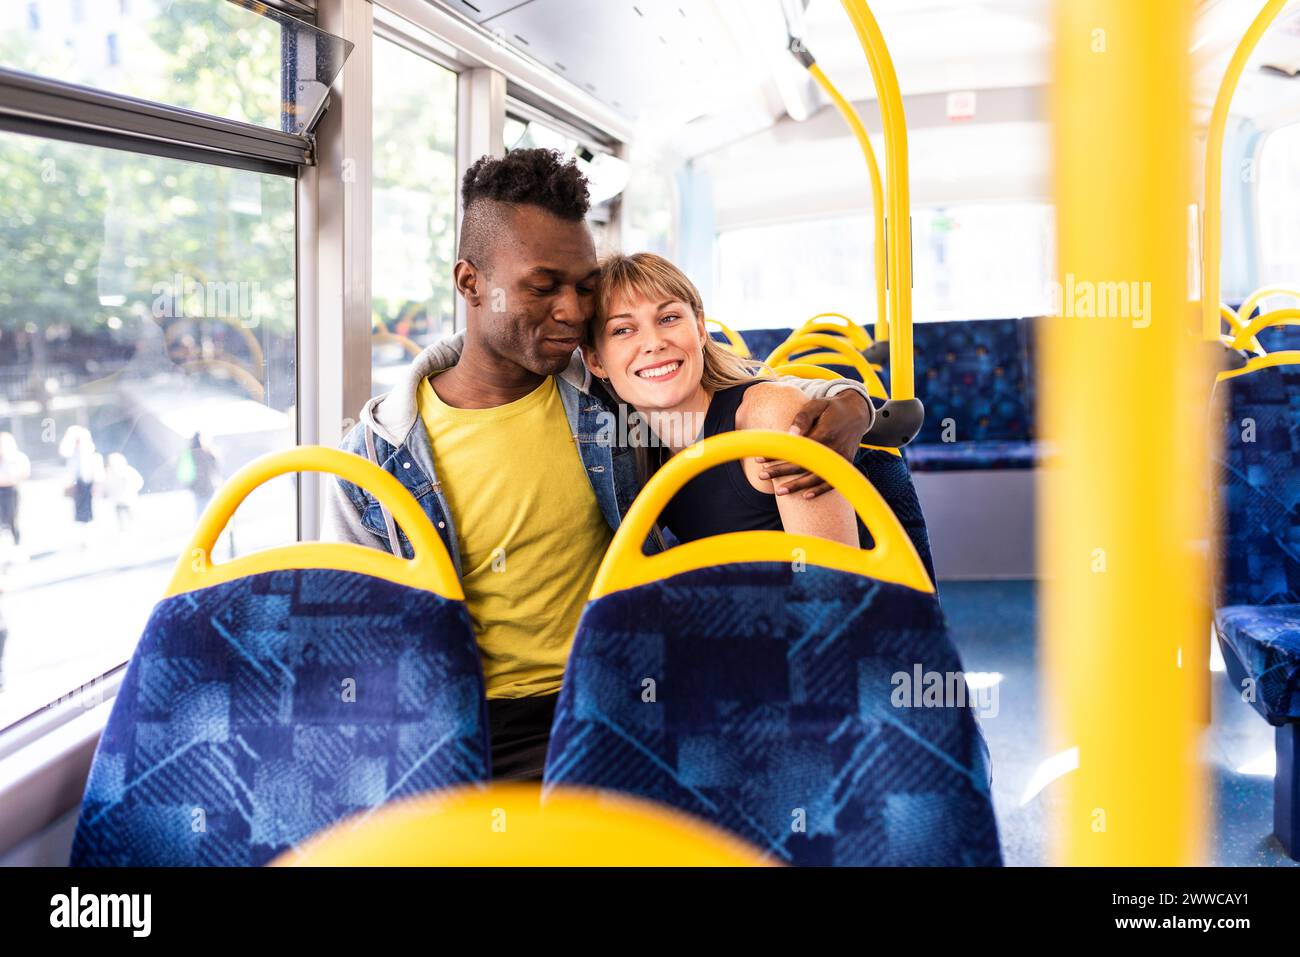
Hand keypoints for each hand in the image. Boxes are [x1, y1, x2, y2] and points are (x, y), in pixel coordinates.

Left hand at [756, 391, 873, 498]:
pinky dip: (820, 490)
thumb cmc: (831, 408)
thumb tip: (790, 435)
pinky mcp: (845, 465)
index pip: (797, 448)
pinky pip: (833, 482)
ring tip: (779, 491)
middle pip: (804, 465)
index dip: (779, 454)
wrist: (856, 412)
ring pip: (817, 477)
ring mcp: (841, 459)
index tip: (760, 458)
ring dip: (797, 486)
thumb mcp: (816, 405)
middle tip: (762, 475)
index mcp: (825, 433)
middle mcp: (834, 449)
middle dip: (781, 471)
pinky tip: (805, 496)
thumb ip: (802, 418)